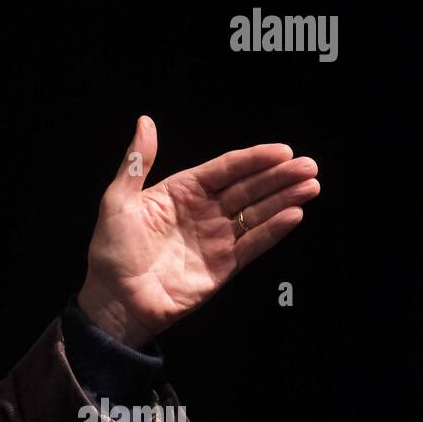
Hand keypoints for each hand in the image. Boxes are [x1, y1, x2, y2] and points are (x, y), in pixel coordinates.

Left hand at [76, 116, 319, 347]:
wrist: (115, 300)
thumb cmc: (112, 250)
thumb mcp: (118, 201)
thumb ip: (137, 162)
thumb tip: (146, 121)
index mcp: (180, 192)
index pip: (224, 169)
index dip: (253, 159)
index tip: (282, 150)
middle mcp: (202, 212)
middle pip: (247, 189)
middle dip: (278, 176)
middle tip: (308, 165)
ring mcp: (215, 239)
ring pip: (256, 214)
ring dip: (284, 199)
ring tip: (311, 185)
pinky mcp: (223, 266)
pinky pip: (253, 244)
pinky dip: (273, 230)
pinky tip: (294, 214)